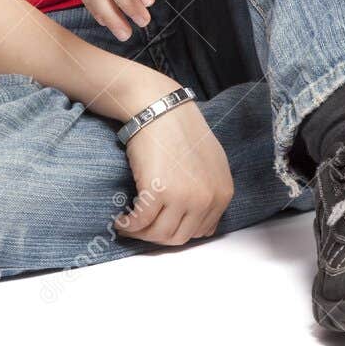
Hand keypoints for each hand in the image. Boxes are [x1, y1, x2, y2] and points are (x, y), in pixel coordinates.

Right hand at [116, 101, 233, 246]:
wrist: (160, 108)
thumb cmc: (181, 130)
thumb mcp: (211, 162)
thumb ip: (210, 191)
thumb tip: (199, 221)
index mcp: (223, 193)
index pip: (201, 232)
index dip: (178, 230)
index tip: (162, 224)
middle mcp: (207, 198)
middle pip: (178, 237)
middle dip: (157, 237)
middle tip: (142, 228)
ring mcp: (184, 197)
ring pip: (159, 235)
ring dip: (140, 234)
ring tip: (129, 224)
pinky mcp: (159, 192)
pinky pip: (140, 223)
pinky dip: (128, 226)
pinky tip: (121, 220)